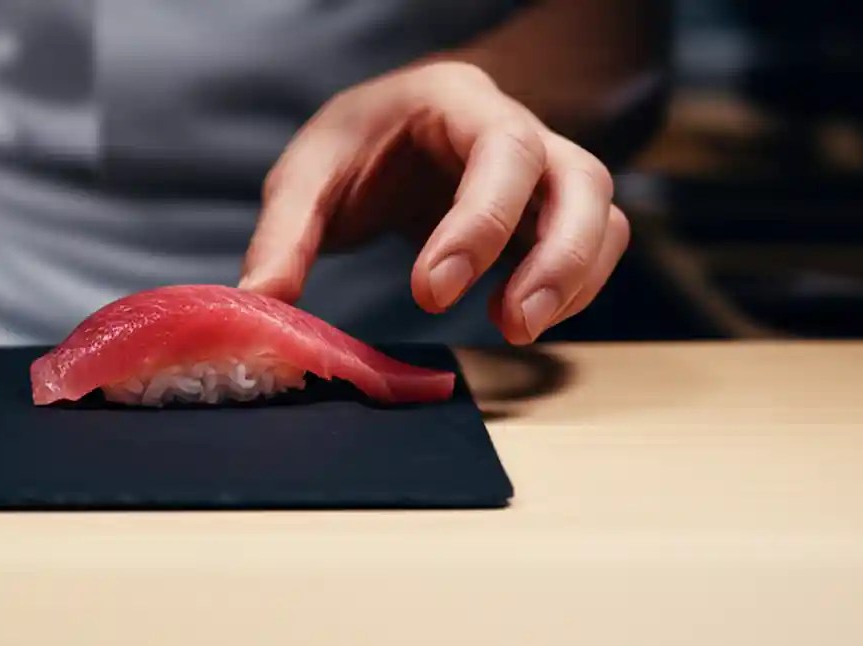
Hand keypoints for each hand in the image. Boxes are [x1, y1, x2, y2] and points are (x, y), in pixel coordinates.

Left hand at [238, 60, 628, 344]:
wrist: (390, 135)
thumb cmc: (353, 146)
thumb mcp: (306, 177)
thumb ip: (284, 236)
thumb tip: (260, 305)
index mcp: (456, 101)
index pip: (501, 150)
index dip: (480, 223)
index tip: (431, 291)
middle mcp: (517, 128)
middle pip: (581, 179)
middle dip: (554, 258)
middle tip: (508, 323)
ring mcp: (544, 172)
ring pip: (601, 214)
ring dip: (574, 279)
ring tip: (517, 328)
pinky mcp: (549, 215)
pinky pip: (594, 244)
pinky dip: (574, 287)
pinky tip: (520, 318)